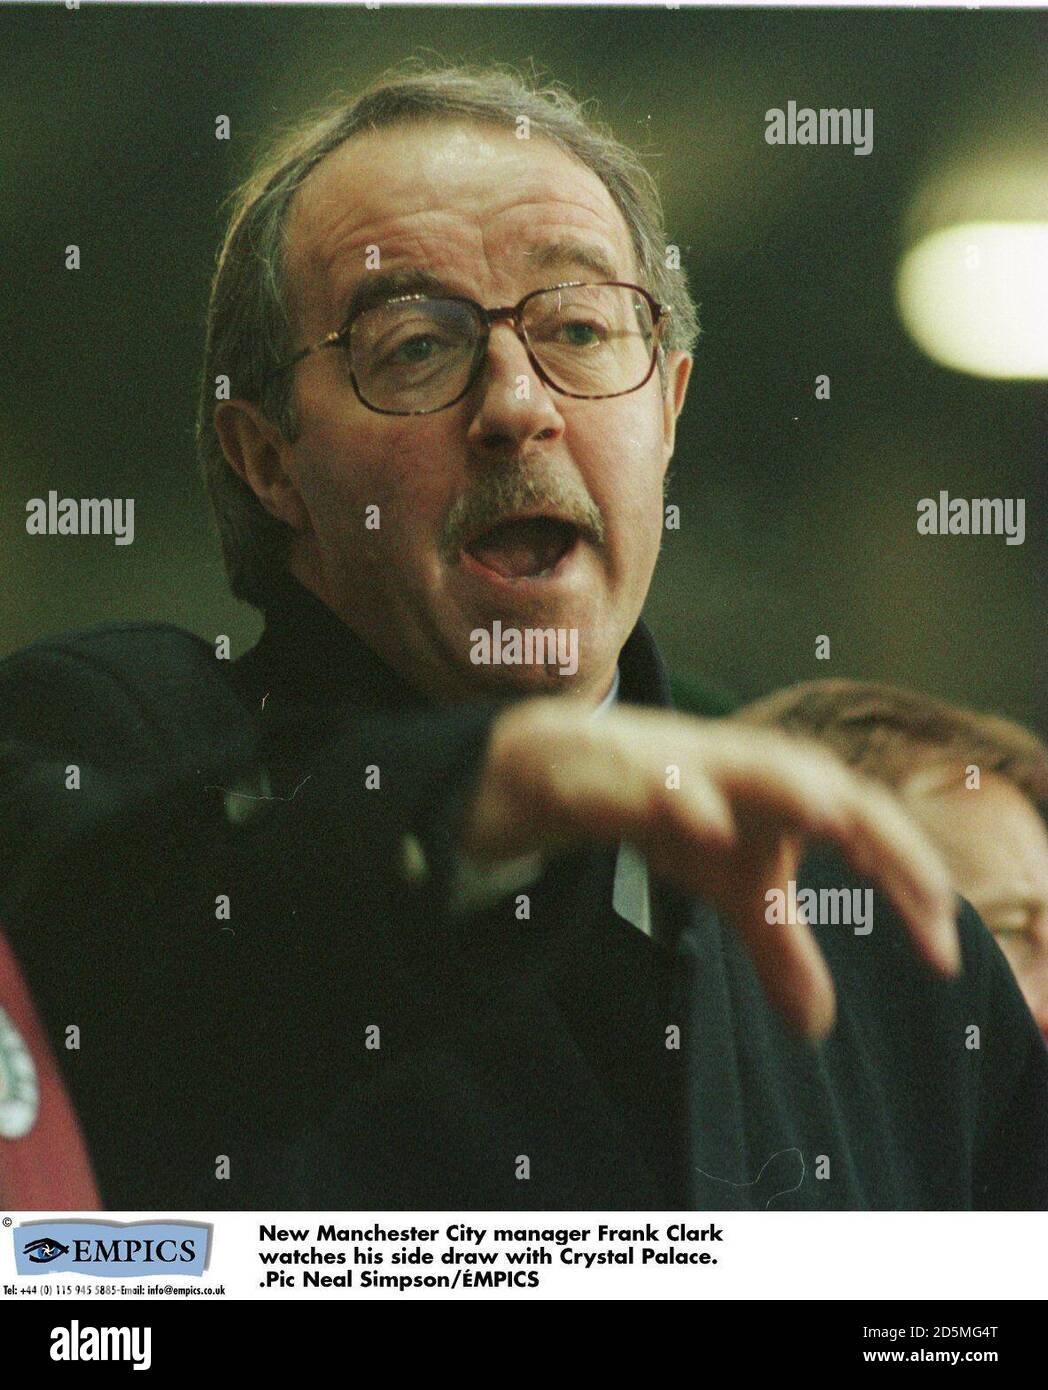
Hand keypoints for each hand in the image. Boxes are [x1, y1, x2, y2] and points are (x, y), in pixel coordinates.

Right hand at [461, 699, 959, 1038]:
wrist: (576, 769)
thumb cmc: (678, 814)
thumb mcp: (734, 885)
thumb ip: (780, 943)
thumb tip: (818, 1027)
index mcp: (789, 791)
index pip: (868, 827)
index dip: (911, 879)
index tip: (942, 952)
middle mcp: (750, 768)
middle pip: (825, 784)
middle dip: (871, 830)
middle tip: (917, 889)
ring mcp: (689, 764)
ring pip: (746, 765)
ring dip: (789, 785)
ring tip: (830, 815)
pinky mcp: (627, 772)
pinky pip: (656, 783)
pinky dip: (683, 798)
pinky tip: (707, 823)